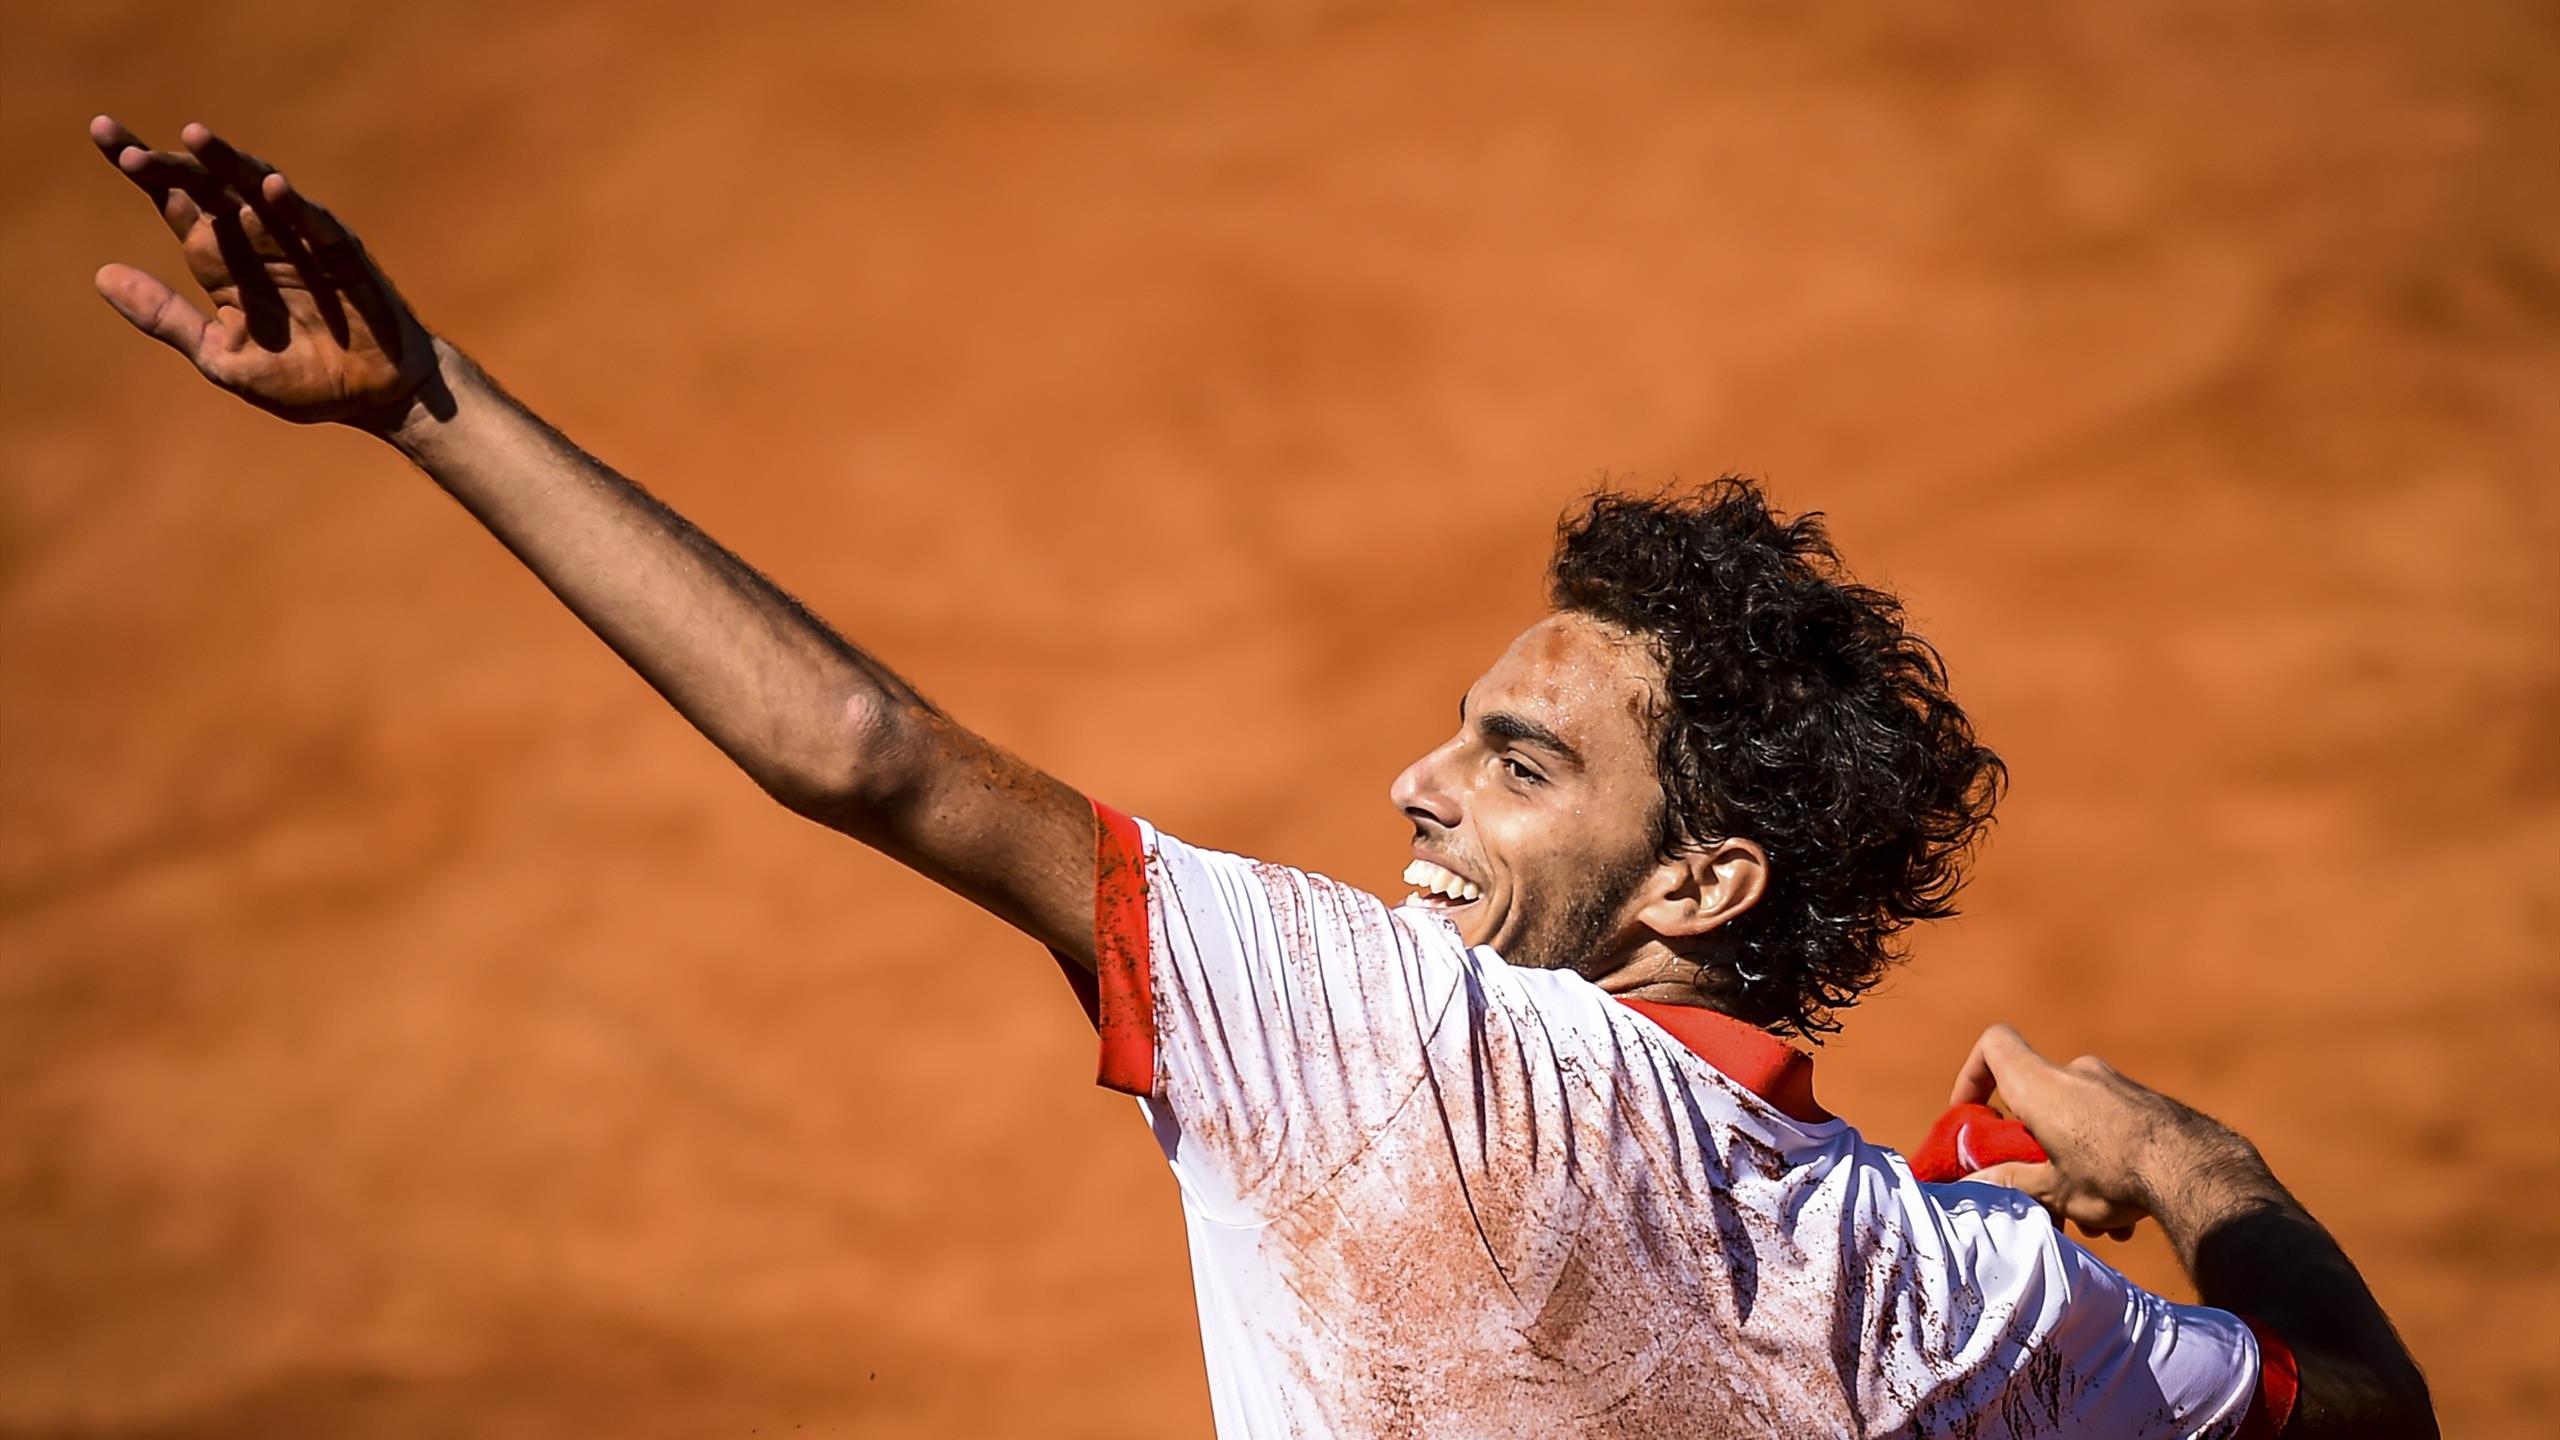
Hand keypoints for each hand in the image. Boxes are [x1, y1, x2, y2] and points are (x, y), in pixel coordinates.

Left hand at [89, 116, 434, 427]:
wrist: (373, 400)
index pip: (175, 203)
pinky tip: (271, 188)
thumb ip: (167, 316)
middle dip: (171, 165)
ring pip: (257, 190)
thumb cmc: (302, 380)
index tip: (102, 133)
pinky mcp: (342, 257)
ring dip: (228, 163)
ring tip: (193, 136)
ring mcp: (299, 243)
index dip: (144, 171)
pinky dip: (294, 206)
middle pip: (207, 187)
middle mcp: (257, 242)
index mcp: (223, 263)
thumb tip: (100, 274)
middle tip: (127, 154)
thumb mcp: (220, 355)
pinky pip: (316, 225)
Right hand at [1947, 1023, 2230, 1241]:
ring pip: (2077, 1122)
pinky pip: (2112, 1129)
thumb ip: (2008, 1183)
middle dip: (2035, 1147)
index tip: (1975, 1116)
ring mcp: (2116, 1086)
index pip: (1994, 1045)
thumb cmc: (2114, 1175)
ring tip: (2093, 1218)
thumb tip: (1969, 1185)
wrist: (2198, 1172)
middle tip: (2042, 1190)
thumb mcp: (2053, 1189)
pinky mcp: (2148, 1104)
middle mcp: (2077, 1074)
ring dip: (2075, 1165)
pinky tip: (2127, 1214)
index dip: (1974, 1075)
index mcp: (2041, 1086)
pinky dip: (2108, 1164)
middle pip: (2037, 1100)